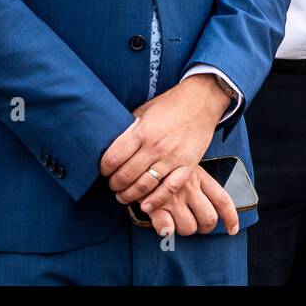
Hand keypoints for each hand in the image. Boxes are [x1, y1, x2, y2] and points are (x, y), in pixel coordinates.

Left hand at [101, 74, 229, 200]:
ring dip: (130, 195)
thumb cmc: (171, 104)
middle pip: (126, 175)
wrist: (202, 100)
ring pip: (145, 186)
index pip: (113, 158)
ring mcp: (172, 158)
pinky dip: (155, 200)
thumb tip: (112, 142)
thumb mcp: (144, 110)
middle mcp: (155, 147)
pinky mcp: (188, 165)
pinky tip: (145, 205)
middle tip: (113, 186)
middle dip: (115, 185)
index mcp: (142, 131)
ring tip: (124, 196)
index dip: (104, 169)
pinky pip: (169, 189)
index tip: (104, 171)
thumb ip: (129, 128)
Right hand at [145, 165, 239, 236]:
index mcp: (199, 176)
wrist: (137, 149)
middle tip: (196, 224)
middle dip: (204, 227)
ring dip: (184, 229)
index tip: (232, 229)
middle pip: (208, 218)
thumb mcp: (183, 161)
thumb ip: (195, 178)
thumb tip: (205, 198)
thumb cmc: (163, 156)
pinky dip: (166, 231)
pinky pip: (167, 228)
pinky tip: (163, 227)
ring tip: (176, 222)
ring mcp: (173, 198)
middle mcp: (189, 188)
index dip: (230, 217)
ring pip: (189, 227)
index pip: (222, 199)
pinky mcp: (156, 205)